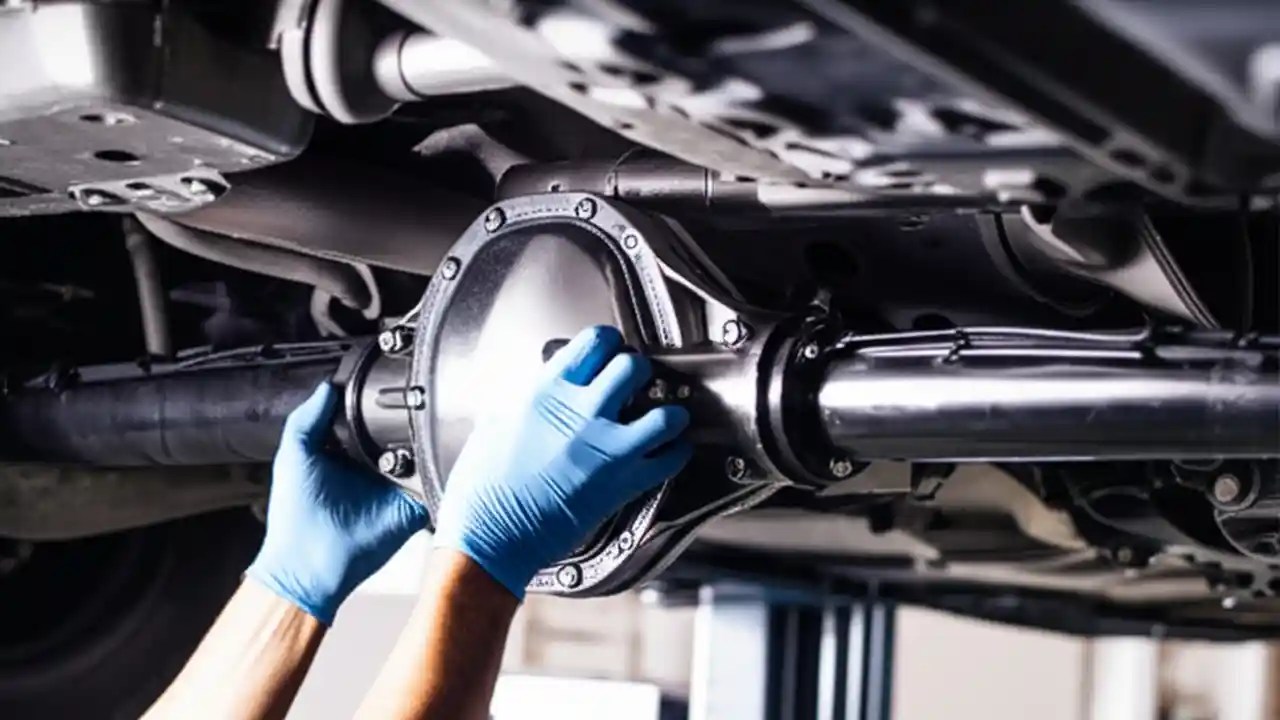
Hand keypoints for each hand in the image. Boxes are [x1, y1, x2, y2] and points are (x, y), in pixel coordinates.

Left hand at [246, 383, 425, 623]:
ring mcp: (396, 484)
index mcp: (346, 451)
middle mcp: (375, 465)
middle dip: (409, 416)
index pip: (369, 417)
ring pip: (422, 451)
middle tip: (416, 397)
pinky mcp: (414, 503)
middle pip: (401, 430)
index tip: (387, 377)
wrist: (311, 563)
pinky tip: (433, 454)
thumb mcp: (294, 454)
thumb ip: (308, 418)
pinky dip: (439, 468)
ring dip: (427, 439)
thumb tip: (328, 386)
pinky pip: (435, 480)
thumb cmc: (295, 515)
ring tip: (427, 424)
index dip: (376, 401)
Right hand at [433, 325, 692, 598]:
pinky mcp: (623, 484)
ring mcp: (607, 448)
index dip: (609, 342)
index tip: (611, 349)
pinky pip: (670, 459)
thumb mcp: (493, 424)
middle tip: (638, 382)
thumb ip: (524, 401)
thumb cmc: (483, 489)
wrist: (491, 537)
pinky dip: (676, 453)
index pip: (594, 342)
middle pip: (634, 367)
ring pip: (665, 414)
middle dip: (640, 372)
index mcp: (546, 392)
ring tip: (666, 416)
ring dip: (669, 412)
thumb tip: (536, 391)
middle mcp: (582, 413)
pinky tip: (670, 451)